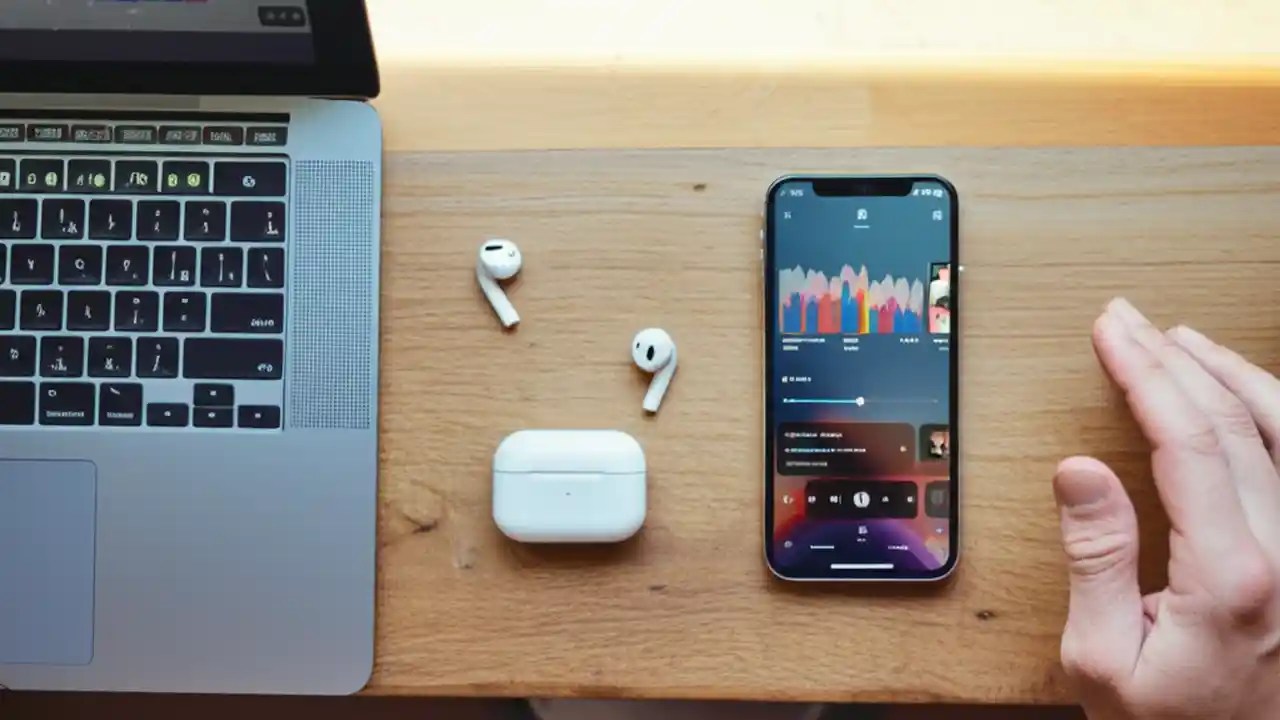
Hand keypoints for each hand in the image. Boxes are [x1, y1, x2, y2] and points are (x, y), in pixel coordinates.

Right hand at [1055, 298, 1279, 719]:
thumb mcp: (1102, 659)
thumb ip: (1096, 560)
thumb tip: (1080, 470)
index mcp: (1232, 574)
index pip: (1190, 442)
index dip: (1147, 375)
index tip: (1112, 334)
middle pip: (1237, 422)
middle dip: (1175, 359)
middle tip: (1128, 320)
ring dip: (1232, 373)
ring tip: (1182, 338)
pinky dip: (1274, 413)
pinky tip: (1244, 393)